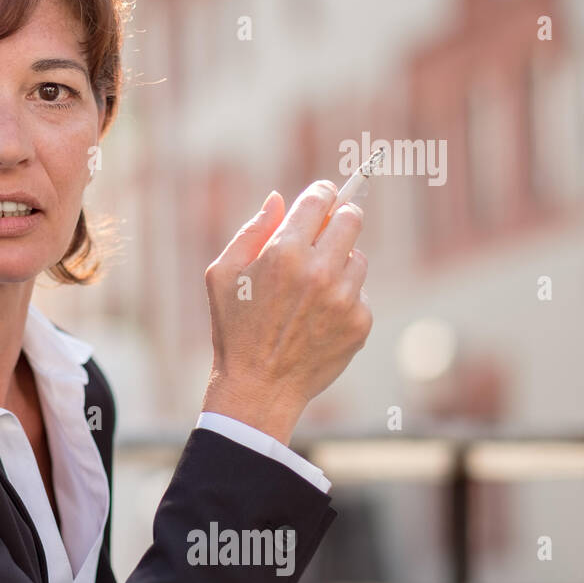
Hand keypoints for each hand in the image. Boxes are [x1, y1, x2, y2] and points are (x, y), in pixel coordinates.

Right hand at [201, 181, 372, 445]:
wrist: (258, 388)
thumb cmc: (234, 329)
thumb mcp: (223, 275)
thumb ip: (252, 231)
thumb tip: (278, 199)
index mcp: (284, 253)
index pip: (321, 200)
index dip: (321, 194)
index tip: (322, 198)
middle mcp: (320, 271)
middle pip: (352, 219)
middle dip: (339, 220)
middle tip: (326, 233)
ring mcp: (344, 298)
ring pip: (358, 258)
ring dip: (340, 264)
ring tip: (312, 289)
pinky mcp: (360, 322)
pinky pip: (360, 294)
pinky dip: (343, 300)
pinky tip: (317, 319)